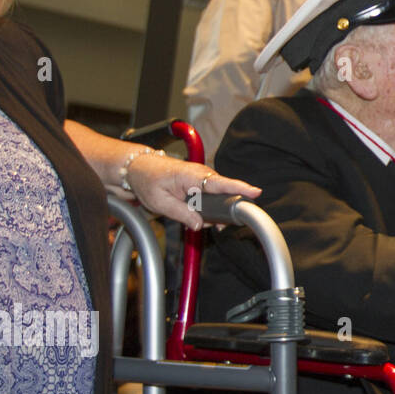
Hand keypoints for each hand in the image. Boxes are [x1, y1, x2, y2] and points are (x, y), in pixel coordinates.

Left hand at [127, 153, 260, 229]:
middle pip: (224, 194)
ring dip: (214, 212)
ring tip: (197, 220)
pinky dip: (210, 208)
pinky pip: (213, 196)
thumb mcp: (159, 202)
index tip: (255, 193)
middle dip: (223, 212)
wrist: (138, 168)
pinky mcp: (202, 183)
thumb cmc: (147, 180)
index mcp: (192, 176)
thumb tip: (199, 225)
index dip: (239, 188)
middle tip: (211, 225)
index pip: (220, 183)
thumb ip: (181, 214)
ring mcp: (203, 178)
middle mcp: (202, 174)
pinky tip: (199, 216)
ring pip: (219, 198)